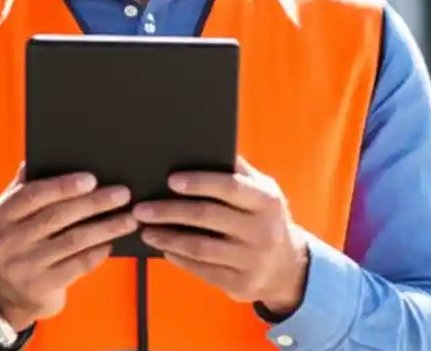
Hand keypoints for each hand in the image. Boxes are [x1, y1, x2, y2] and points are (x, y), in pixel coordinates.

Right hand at [0, 164, 136, 330]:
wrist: (5, 294)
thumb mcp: (9, 216)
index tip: (92, 178)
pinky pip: (77, 265)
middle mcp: (8, 241)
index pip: (32, 195)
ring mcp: (25, 266)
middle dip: (94, 203)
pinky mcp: (43, 287)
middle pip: (57, 216)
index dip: (63, 186)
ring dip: (105, 227)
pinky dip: (98, 252)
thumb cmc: (16, 243)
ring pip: (73, 241)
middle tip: (122, 194)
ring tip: (129, 218)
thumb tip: (40, 154)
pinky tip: (112, 242)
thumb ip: (24, 187)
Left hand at [132, 156, 310, 315]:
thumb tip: (205, 145)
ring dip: (168, 238)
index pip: (229, 186)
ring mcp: (252, 259)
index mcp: (266, 200)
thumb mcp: (262, 192)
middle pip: (208, 216)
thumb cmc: (265, 218)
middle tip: (142, 209)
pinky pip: (203, 271)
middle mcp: (262, 230)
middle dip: (170, 211)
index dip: (199, 182)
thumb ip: (238, 172)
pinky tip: (165, 249)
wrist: (288, 267)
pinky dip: (180, 259)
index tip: (170, 179)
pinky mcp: (242, 284)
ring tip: (146, 230)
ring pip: (200, 247)